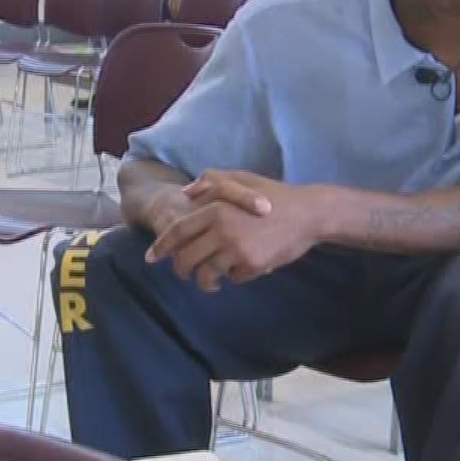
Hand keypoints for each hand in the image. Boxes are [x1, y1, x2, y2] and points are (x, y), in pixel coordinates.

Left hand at [145, 170, 319, 290]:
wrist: (308, 214)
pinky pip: (233, 278)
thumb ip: (211, 182)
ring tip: (210, 281)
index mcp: (215, 209)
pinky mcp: (253, 264)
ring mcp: (237, 249)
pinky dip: (233, 277)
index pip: (178, 231)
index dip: (161, 247)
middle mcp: (222, 230)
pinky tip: (240, 270)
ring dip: (205, 281)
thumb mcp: (241, 179)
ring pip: (207, 274)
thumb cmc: (274, 195)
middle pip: (187, 259)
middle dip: (181, 270)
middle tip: (183, 273)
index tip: (150, 258)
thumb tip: (185, 193)